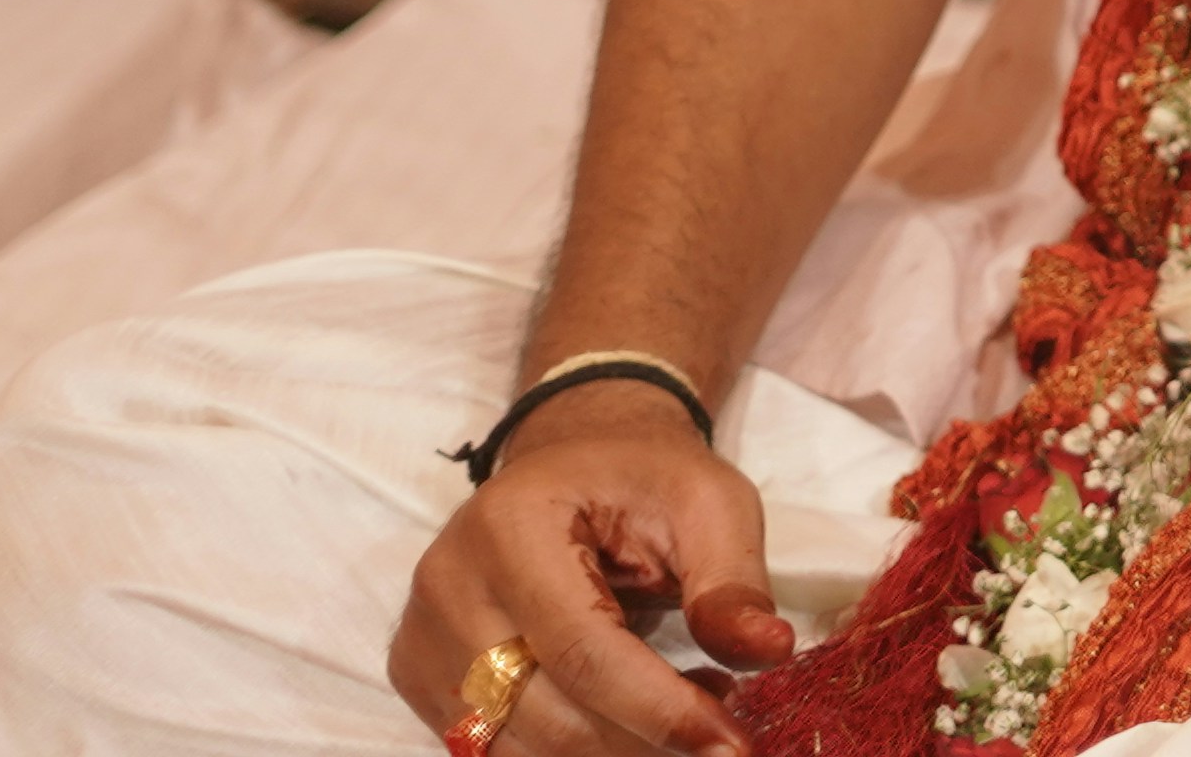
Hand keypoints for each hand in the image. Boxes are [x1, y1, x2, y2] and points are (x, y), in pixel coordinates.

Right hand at [381, 387, 788, 756]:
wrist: (575, 462)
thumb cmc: (646, 481)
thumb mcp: (710, 503)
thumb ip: (733, 581)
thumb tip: (769, 652)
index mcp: (510, 526)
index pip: (583, 651)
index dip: (660, 710)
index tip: (731, 746)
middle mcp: (447, 585)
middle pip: (546, 714)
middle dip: (643, 743)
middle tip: (722, 732)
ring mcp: (422, 639)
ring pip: (518, 748)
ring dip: (613, 752)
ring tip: (683, 709)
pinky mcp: (421, 679)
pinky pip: (496, 750)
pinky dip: (571, 752)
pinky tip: (631, 720)